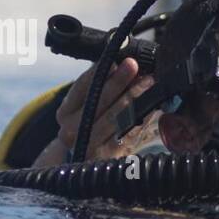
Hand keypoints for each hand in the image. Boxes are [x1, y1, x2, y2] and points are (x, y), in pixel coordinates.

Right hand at [32, 57, 155, 166]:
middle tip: (133, 65)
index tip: (114, 59)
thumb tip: (119, 62)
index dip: (98, 72)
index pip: (80, 88)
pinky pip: (130, 133)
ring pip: (116, 118)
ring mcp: (90, 147)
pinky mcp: (110, 158)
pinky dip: (143, 116)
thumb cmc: (91, 123)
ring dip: (135, 97)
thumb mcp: (87, 103)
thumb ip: (100, 84)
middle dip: (117, 83)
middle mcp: (71, 132)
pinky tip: (153, 103)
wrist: (85, 159)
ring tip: (149, 81)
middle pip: (97, 103)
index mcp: (64, 113)